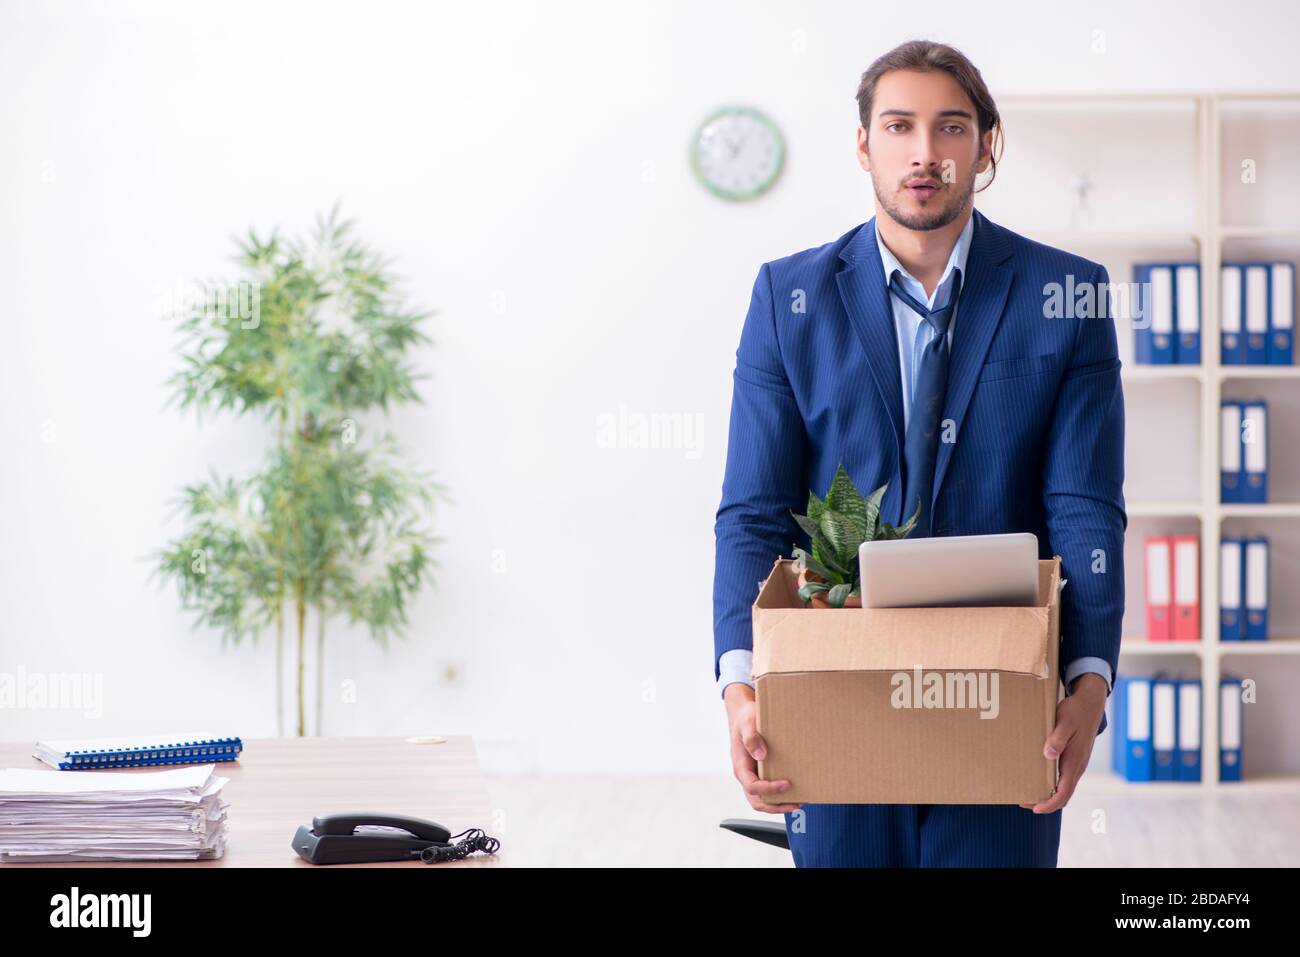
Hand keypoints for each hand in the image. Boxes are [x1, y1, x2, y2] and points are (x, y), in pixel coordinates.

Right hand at [724, 683, 801, 813]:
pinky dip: (780, 796)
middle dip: (776, 806)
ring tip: (798, 803)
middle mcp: (746, 775)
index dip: (769, 789)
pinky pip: (768, 791)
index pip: (752, 786)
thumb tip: (760, 755)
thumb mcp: (747, 724)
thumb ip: (751, 738)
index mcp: (740, 766)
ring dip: (779, 805)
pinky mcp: (761, 773)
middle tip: (796, 804)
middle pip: (757, 801)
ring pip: (762, 800)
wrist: (744, 716)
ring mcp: (753, 776)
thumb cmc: (745, 719)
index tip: (786, 784)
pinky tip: (794, 792)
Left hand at [1020, 673, 1107, 813]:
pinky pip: (1063, 777)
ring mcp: (1076, 763)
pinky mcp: (1073, 758)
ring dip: (1048, 793)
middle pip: (1063, 794)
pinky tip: (1037, 776)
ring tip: (1027, 791)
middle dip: (1045, 802)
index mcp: (1075, 762)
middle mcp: (1077, 767)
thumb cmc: (1075, 712)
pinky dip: (1051, 783)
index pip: (1064, 793)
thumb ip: (1057, 739)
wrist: (1090, 704)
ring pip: (1063, 787)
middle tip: (1023, 801)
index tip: (1034, 808)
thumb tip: (1048, 755)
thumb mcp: (1064, 723)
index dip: (1050, 804)